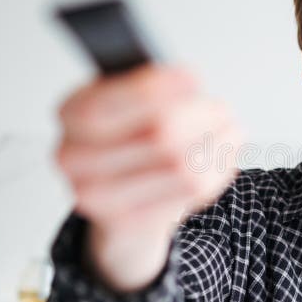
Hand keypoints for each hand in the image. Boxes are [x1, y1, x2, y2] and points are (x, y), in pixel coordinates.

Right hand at [54, 64, 243, 290]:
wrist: (117, 204)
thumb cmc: (126, 139)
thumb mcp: (124, 101)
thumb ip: (147, 88)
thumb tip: (186, 82)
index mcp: (71, 114)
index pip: (111, 101)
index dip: (157, 87)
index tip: (191, 78)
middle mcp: (75, 158)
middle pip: (160, 132)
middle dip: (203, 115)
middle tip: (223, 109)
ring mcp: (100, 197)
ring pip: (184, 165)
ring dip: (219, 143)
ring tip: (230, 130)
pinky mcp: (133, 223)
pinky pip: (194, 190)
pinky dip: (219, 168)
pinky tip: (222, 155)